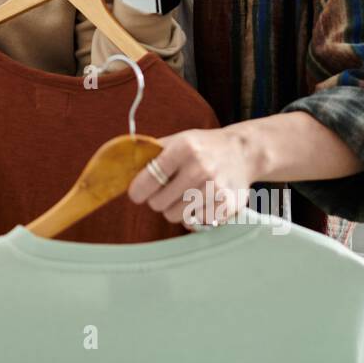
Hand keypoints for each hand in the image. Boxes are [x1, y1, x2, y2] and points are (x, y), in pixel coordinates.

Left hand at [127, 127, 259, 227]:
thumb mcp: (178, 140)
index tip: (137, 194)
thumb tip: (120, 170)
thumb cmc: (203, 147)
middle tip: (166, 192)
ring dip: (175, 209)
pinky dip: (194, 216)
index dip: (138, 190)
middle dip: (158, 200)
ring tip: (184, 196)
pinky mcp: (227, 205)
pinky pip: (196, 222)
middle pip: (159, 203)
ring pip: (176, 216)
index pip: (149, 177)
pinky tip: (200, 202)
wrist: (243, 152)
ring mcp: (215, 188)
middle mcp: (200, 168)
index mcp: (184, 148)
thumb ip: (151, 154)